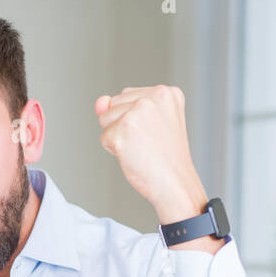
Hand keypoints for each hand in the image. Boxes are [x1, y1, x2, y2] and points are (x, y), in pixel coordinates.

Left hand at [94, 85, 208, 224]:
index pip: (128, 96)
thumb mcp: (151, 123)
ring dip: (118, 137)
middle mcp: (153, 97)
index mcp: (166, 92)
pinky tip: (134, 156)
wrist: (175, 184)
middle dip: (124, 125)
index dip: (135, 120)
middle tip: (149, 143)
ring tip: (141, 148)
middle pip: (114, 104)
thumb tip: (100, 102)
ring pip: (105, 119)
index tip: (155, 133)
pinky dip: (114, 151)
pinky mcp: (122, 131)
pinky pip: (104, 138)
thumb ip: (122, 106)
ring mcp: (137, 113)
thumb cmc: (166, 158)